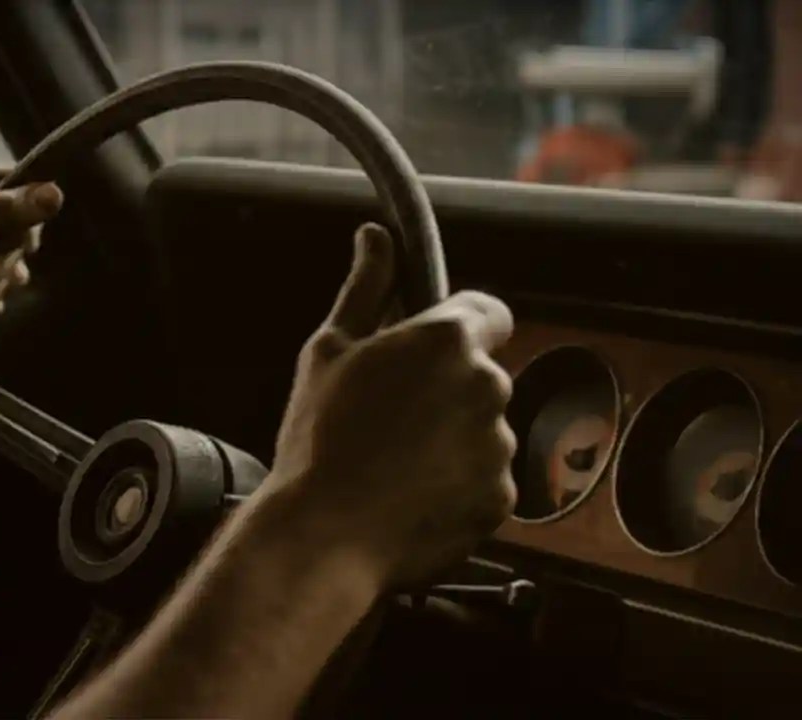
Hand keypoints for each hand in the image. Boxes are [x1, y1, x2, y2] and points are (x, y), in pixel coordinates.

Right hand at [267, 223, 516, 590]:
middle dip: (447, 389)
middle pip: (482, 374)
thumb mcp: (328, 350)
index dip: (459, 327)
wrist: (323, 533)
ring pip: (483, 430)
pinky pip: (485, 481)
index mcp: (448, 339)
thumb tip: (375, 237)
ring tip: (393, 463)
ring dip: (452, 439)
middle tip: (389, 416)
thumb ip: (365, 287)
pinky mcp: (501, 498)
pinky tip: (409, 495)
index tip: (426, 353)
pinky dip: (457, 487)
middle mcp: (488, 386)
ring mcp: (498, 446)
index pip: (487, 312)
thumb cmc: (319, 438)